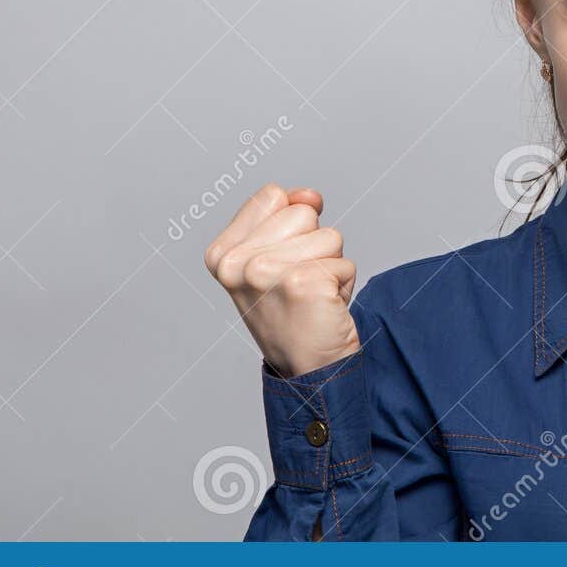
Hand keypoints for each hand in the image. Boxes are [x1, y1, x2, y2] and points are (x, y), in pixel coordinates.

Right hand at [204, 182, 360, 378]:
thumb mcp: (278, 256)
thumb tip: (309, 195)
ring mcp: (266, 273)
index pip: (273, 195)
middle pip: (302, 211)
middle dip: (313, 245)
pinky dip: (344, 284)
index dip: (291, 224)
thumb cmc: (294, 312)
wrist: (307, 371)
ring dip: (331, 266)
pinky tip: (324, 308)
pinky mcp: (303, 283)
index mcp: (221, 253)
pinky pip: (345, 263)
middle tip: (299, 284)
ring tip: (312, 296)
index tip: (282, 263)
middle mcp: (236, 263)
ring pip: (329, 235)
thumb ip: (288, 214)